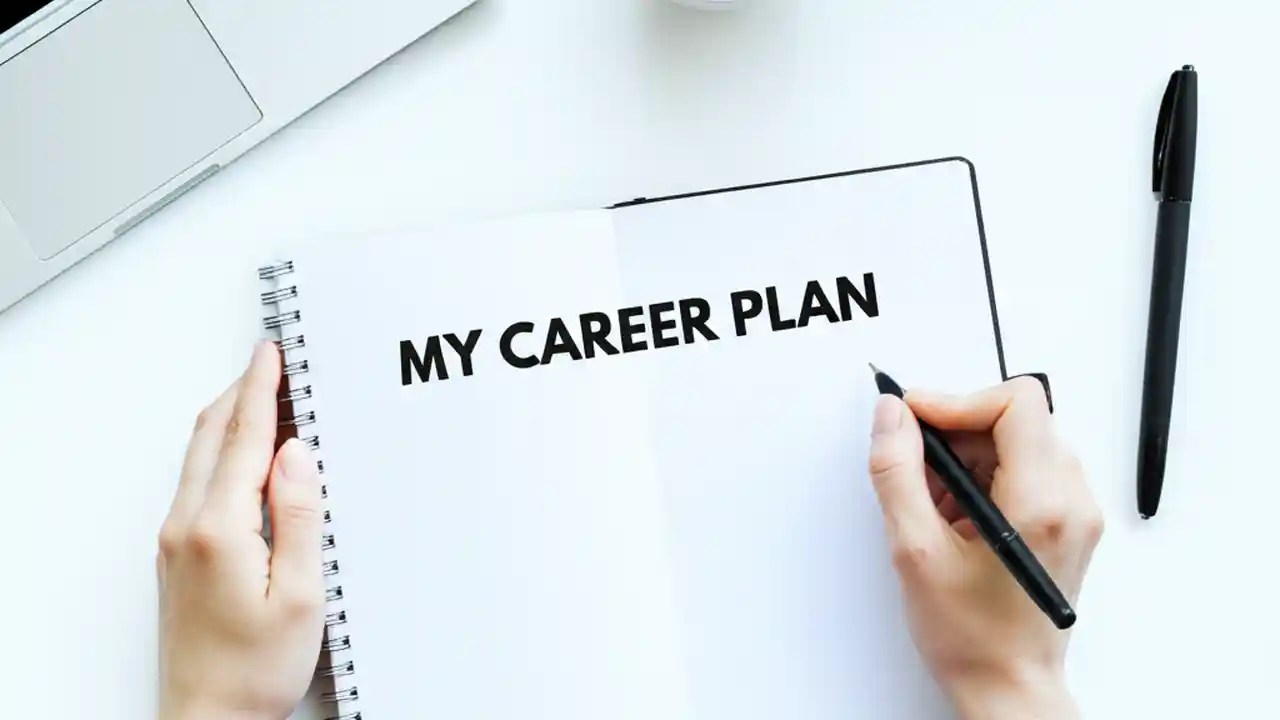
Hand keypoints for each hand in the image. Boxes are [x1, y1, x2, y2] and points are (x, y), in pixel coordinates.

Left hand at [157, 342, 324, 719]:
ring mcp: (176, 539)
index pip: (243, 438)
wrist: (209, 718)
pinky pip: (198, 482)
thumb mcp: (301, 594)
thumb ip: (299, 515)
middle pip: (211, 436)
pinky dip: (224, 452)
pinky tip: (249, 457)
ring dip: (231, 419)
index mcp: (219, 528)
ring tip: (265, 398)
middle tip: (270, 361)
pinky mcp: (178, 554)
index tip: (271, 353)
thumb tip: (297, 453)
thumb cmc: (255, 669)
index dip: (260, 388)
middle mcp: (186, 526)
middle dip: (242, 391)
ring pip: (200, 456)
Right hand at [867, 378, 1102, 719]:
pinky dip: (986, 477)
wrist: (1008, 686)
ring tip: (934, 503)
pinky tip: (955, 515)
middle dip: (957, 433)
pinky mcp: (1068, 522)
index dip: (957, 401)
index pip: (1015, 403)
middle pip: (1016, 420)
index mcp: (1042, 503)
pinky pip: (1028, 469)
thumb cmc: (972, 638)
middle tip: (916, 467)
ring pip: (1020, 442)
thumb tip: (892, 418)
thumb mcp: (915, 550)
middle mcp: (1072, 501)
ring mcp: (1076, 512)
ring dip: (969, 457)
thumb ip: (898, 473)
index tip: (915, 417)